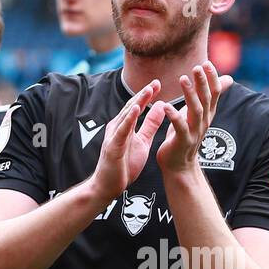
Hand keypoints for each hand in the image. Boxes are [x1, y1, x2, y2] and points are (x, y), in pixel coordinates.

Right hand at [90, 80, 164, 200]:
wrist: (108, 186)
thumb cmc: (124, 165)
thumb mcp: (143, 142)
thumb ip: (150, 125)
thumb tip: (160, 107)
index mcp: (125, 126)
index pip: (137, 106)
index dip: (147, 94)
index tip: (158, 83)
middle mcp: (118, 127)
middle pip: (132, 106)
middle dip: (144, 94)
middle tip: (156, 81)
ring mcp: (114, 136)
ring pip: (127, 115)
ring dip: (138, 102)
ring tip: (148, 90)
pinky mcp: (113, 146)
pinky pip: (122, 130)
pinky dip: (129, 118)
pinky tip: (136, 108)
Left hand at [156, 62, 233, 174]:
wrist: (179, 166)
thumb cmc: (186, 136)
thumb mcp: (200, 113)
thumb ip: (209, 96)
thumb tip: (229, 79)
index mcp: (207, 114)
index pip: (214, 93)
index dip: (212, 78)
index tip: (206, 63)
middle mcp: (204, 122)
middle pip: (206, 99)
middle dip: (203, 82)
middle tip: (197, 67)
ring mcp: (195, 132)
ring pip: (195, 111)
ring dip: (190, 94)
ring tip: (182, 79)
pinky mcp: (183, 142)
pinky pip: (180, 128)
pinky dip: (173, 116)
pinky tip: (165, 106)